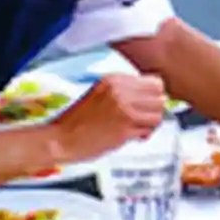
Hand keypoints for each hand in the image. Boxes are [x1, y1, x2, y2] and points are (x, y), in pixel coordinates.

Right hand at [50, 74, 166, 161]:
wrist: (60, 139)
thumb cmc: (77, 121)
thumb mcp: (100, 94)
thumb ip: (123, 91)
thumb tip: (151, 97)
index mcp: (113, 80)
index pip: (154, 82)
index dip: (153, 96)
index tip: (146, 105)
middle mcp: (120, 92)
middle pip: (160, 97)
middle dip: (154, 110)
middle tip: (143, 118)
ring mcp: (123, 110)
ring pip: (158, 114)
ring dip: (151, 123)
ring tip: (137, 128)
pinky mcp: (124, 129)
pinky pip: (149, 130)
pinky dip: (144, 135)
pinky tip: (132, 137)